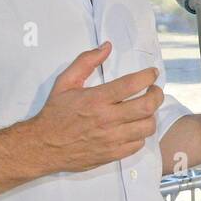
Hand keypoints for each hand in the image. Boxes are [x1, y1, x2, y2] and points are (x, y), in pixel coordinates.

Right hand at [24, 42, 163, 173]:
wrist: (42, 146)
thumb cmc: (55, 113)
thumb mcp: (65, 82)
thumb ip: (86, 62)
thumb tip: (106, 47)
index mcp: (96, 99)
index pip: (132, 84)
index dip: (148, 76)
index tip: (152, 73)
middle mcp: (107, 119)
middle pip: (147, 106)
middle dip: (157, 95)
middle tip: (154, 90)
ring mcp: (111, 139)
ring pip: (147, 127)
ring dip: (151, 116)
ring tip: (146, 109)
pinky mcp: (112, 154)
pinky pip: (138, 144)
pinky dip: (141, 134)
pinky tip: (134, 127)